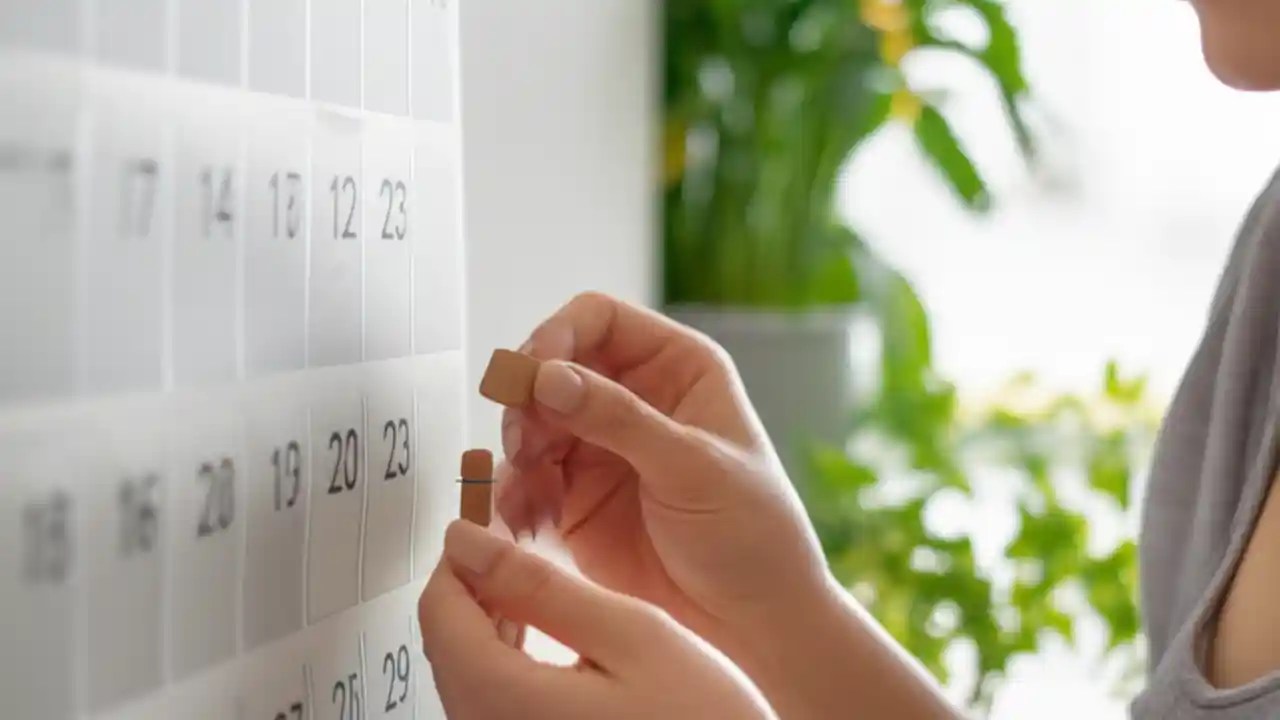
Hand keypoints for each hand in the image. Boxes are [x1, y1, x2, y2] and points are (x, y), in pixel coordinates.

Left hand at [418, 520, 773, 719]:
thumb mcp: (633, 635)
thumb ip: (541, 586)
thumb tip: (469, 543)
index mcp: (503, 700)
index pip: (439, 607)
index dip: (463, 548)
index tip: (496, 511)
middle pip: (447, 638)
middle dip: (478, 576)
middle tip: (526, 530)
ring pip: (469, 666)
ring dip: (493, 612)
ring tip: (543, 573)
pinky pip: (495, 696)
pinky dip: (511, 651)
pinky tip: (553, 628)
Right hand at [496, 293, 958, 719]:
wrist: (751, 621)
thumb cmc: (752, 533)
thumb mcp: (692, 466)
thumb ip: (618, 418)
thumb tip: (547, 377)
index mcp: (676, 368)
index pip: (599, 319)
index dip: (558, 335)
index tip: (533, 374)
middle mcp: (633, 398)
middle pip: (551, 368)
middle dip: (528, 401)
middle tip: (524, 443)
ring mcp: (601, 447)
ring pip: (531, 423)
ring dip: (517, 451)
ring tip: (526, 488)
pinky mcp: (576, 497)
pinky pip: (526, 479)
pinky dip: (515, 495)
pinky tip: (526, 520)